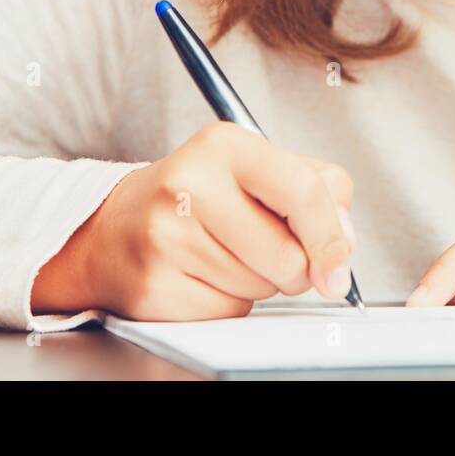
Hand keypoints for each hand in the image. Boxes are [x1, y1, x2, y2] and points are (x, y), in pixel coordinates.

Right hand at [32, 122, 355, 320]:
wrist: (111, 230)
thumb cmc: (196, 198)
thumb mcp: (256, 170)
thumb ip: (316, 192)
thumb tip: (343, 246)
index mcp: (225, 145)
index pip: (303, 189)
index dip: (331, 235)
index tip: (339, 266)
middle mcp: (191, 183)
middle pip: (287, 254)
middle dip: (295, 267)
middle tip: (268, 251)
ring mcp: (167, 234)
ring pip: (262, 286)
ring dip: (259, 282)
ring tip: (225, 254)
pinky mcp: (155, 283)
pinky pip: (229, 310)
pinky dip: (229, 301)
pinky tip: (202, 275)